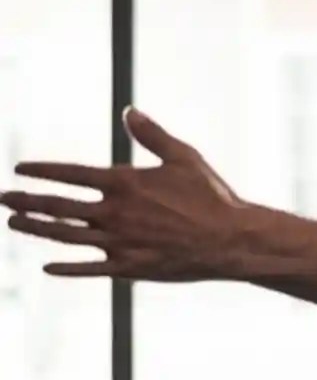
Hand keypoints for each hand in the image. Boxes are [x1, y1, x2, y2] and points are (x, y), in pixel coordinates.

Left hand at [0, 107, 248, 280]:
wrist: (230, 240)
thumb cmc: (211, 196)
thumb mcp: (184, 157)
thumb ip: (152, 135)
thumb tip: (129, 111)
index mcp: (124, 183)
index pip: (70, 175)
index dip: (42, 171)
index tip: (20, 169)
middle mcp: (114, 213)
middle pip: (57, 207)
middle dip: (26, 200)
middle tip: (3, 197)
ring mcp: (118, 243)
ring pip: (65, 236)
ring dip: (36, 228)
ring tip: (14, 222)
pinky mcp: (128, 268)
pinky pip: (87, 268)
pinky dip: (65, 268)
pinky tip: (47, 266)